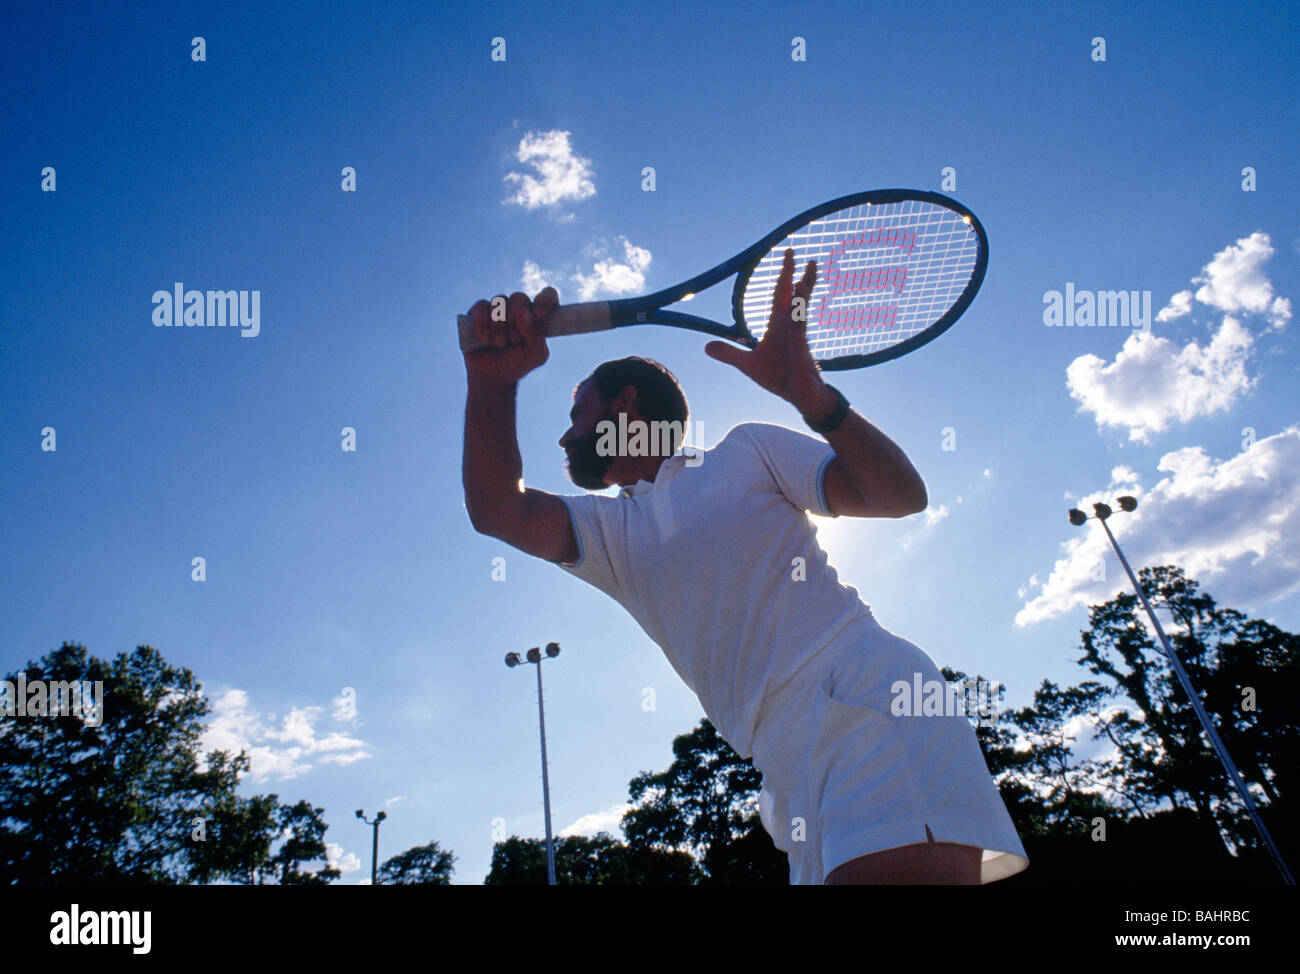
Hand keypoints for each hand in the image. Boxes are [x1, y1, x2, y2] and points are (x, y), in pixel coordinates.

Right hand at [463, 287, 556, 384]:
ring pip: (499, 301)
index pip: (548, 295)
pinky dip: (482, 323)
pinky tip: (484, 338)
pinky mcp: (478, 312)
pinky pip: (481, 307)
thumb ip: (536, 336)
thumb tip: (523, 313)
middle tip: (514, 340)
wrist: (492, 376)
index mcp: (537, 316)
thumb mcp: (535, 356)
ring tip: (499, 344)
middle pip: (519, 297)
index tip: (539, 314)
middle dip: (515, 321)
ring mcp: (498, 308)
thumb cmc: (518, 363)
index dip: (545, 299)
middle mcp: (518, 308)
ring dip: (499, 326)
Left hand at [704, 249, 835, 418]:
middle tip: (793, 252)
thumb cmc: (781, 377)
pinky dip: (799, 326)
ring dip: (801, 296)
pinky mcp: (803, 355)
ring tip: (803, 279)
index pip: (780, 295)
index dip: (783, 275)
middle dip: (792, 275)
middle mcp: (790, 328)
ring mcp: (799, 341)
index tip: (788, 255)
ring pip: (800, 313)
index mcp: (779, 326)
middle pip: (792, 297)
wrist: (802, 398)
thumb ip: (730, 354)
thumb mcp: (748, 365)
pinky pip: (801, 337)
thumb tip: (706, 346)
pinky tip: (799, 315)